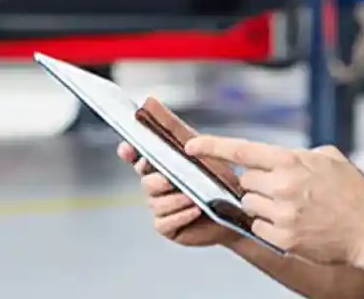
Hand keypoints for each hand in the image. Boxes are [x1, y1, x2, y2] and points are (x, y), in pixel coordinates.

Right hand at [117, 141, 241, 248]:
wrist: (237, 212)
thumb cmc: (222, 183)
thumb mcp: (209, 158)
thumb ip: (192, 144)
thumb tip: (183, 136)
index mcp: (163, 166)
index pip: (139, 157)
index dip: (130, 153)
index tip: (127, 149)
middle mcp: (157, 186)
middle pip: (146, 182)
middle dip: (159, 181)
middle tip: (172, 180)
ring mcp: (160, 207)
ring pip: (156, 202)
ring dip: (176, 199)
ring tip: (195, 197)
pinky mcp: (166, 226)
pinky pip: (164, 221)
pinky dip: (181, 215)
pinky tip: (195, 210)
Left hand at [185, 136, 363, 265]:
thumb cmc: (353, 193)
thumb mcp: (330, 157)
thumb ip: (298, 154)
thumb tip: (277, 157)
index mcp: (292, 160)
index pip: (242, 150)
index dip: (213, 147)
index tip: (193, 146)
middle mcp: (283, 185)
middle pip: (244, 182)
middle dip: (257, 184)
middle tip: (281, 189)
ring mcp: (282, 213)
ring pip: (249, 205)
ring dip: (262, 206)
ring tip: (292, 208)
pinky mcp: (283, 238)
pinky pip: (258, 228)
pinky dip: (269, 226)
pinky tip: (293, 223)